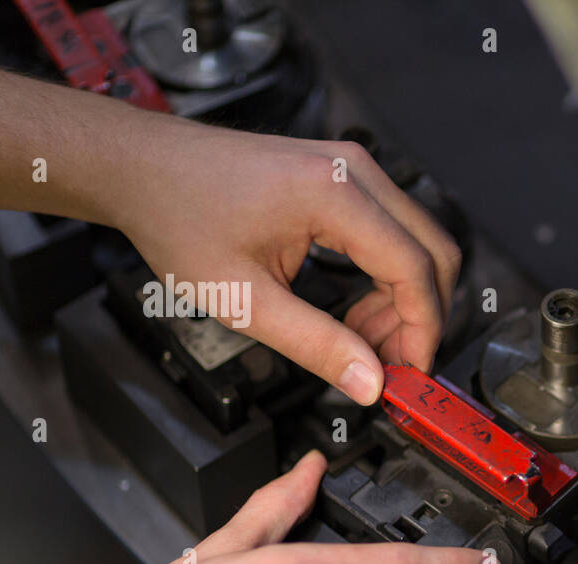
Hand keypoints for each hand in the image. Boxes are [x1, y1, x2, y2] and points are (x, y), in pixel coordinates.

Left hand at [114, 119, 460, 403]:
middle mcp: (355, 171)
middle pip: (434, 252)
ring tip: (362, 342)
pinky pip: (394, 233)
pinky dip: (388, 279)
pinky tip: (354, 312)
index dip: (423, 330)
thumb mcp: (243, 300)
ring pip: (419, 244)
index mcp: (334, 194)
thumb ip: (315, 345)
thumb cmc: (177, 216)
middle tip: (391, 364)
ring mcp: (353, 169)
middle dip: (423, 317)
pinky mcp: (345, 177)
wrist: (142, 168)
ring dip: (405, 301)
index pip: (414, 268)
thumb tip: (369, 383)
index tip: (411, 373)